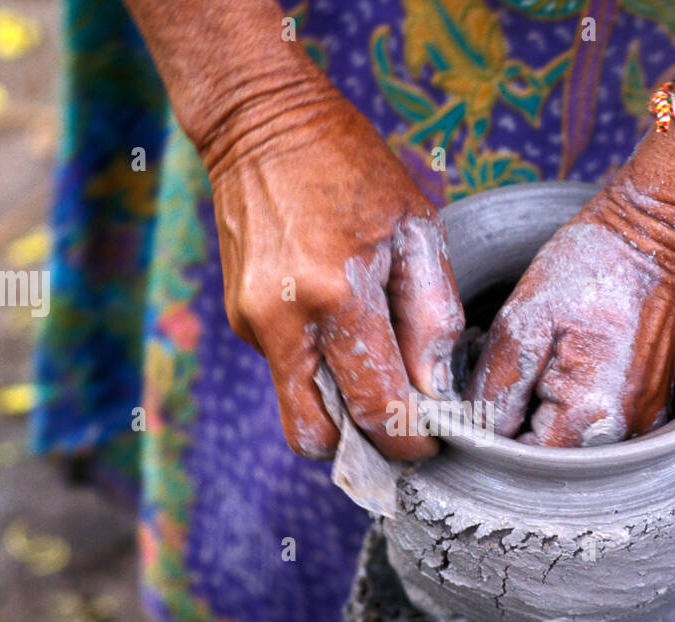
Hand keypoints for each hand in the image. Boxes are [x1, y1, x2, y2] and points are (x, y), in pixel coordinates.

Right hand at [202, 84, 463, 461]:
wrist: (260, 122)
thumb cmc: (351, 167)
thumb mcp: (415, 229)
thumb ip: (431, 316)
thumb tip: (434, 390)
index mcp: (336, 293)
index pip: (375, 406)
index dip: (408, 440)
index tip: (430, 442)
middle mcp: (283, 320)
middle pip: (317, 436)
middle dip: (362, 447)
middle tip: (398, 428)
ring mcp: (252, 323)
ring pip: (298, 409)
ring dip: (339, 409)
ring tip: (375, 370)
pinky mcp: (240, 320)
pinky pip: (287, 371)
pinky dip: (319, 368)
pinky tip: (339, 323)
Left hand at [465, 137, 674, 446]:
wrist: (652, 239)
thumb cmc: (588, 268)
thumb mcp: (523, 319)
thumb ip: (496, 386)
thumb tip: (473, 433)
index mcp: (593, 412)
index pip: (523, 460)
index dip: (494, 436)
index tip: (483, 400)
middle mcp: (627, 431)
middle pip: (550, 462)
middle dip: (521, 428)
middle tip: (517, 372)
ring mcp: (645, 424)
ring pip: (571, 449)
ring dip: (546, 421)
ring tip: (545, 367)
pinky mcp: (649, 413)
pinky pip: (596, 433)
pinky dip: (572, 412)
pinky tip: (568, 371)